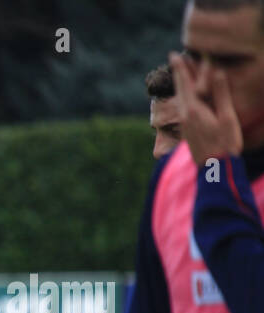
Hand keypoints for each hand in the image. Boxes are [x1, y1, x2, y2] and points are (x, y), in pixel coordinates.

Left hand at [170, 51, 242, 165]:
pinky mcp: (188, 130)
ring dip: (181, 83)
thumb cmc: (225, 143)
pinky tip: (188, 94)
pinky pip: (185, 106)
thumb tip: (216, 71)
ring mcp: (185, 124)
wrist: (215, 169)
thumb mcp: (226, 116)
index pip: (185, 83)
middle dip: (179, 72)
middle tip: (174, 57)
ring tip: (181, 71)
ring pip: (181, 97)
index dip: (181, 68)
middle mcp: (185, 115)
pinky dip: (185, 95)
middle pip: (181, 88)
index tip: (174, 54)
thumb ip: (221, 93)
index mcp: (193, 109)